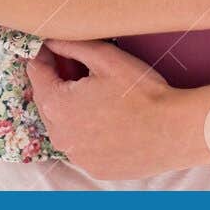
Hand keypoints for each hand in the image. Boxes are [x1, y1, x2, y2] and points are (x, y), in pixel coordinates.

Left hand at [24, 38, 197, 180]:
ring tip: (99, 96)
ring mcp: (77, 156)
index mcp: (56, 105)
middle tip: (81, 69)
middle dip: (59, 83)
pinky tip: (110, 121)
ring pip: (64, 125)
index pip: (36, 73)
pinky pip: (82, 145)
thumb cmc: (141, 92)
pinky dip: (88, 132)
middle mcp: (60, 136)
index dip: (45, 55)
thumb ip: (72, 46)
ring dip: (72, 109)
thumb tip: (51, 40)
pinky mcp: (94, 168)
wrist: (174, 131)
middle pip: (47, 101)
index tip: (54, 46)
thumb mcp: (105, 58)